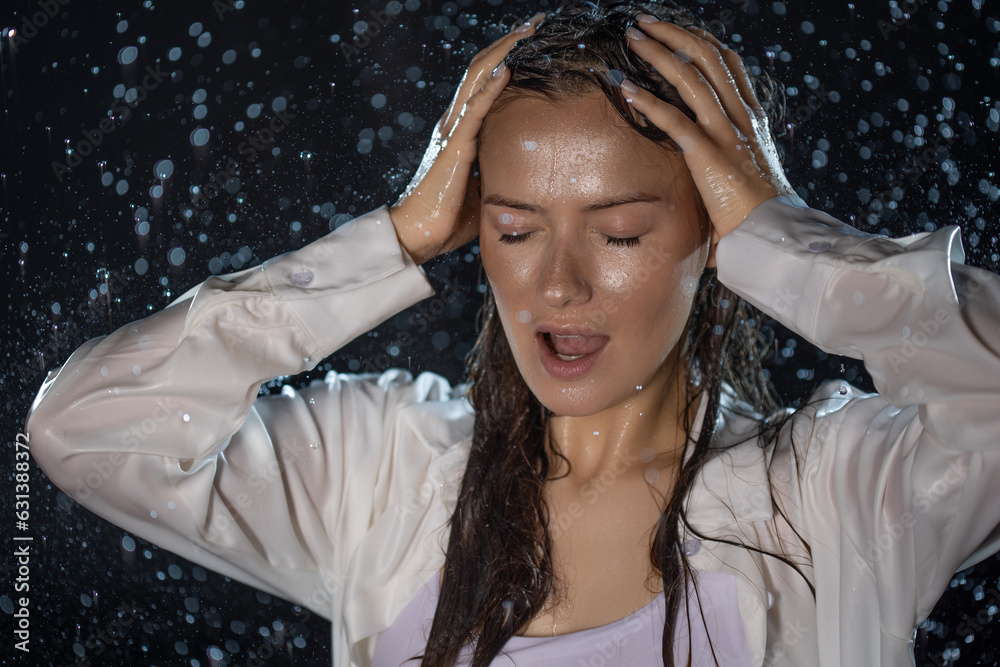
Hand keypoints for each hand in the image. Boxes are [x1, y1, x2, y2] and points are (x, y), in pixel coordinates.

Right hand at [388, 12, 545, 265]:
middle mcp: (453, 123)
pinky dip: (491, 88)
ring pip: (477, 79)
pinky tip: (509, 68)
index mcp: (460, 130)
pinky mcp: (454, 148)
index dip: (506, 56)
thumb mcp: (486, 187)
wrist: (421, 234)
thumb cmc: (452, 217)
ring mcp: (452, 132)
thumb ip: (501, 170)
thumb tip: (530, 171)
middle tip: (535, 22)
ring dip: (503, 52)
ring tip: (527, 31)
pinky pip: (474, 110)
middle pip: (481, 69)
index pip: (483, 81)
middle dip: (508, 42)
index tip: (532, 39)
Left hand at [621, 16, 795, 259]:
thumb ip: (735, 158)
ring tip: (632, 38)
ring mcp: (725, 133)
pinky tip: (625, 88)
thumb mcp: (751, 174)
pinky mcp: (707, 155)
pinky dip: (647, 101)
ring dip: (657, 53)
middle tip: (645, 22)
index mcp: (752, 118)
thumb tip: (720, 167)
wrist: (774, 233)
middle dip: (674, 34)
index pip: (730, 64)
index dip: (702, 41)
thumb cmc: (761, 213)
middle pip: (708, 58)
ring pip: (689, 77)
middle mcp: (741, 118)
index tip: (677, 30)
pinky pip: (673, 119)